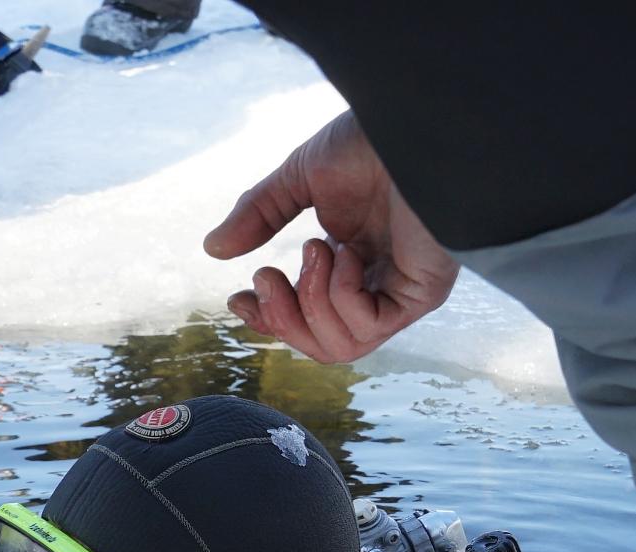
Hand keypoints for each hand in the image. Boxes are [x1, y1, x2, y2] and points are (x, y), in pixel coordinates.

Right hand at [204, 112, 458, 363]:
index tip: (238, 298)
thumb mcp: (300, 178)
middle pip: (321, 346)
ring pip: (343, 349)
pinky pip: (367, 327)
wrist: (414, 119)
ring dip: (311, 305)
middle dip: (283, 319)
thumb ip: (260, 215)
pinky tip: (347, 254)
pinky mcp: (422, 293)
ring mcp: (400, 292)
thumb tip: (212, 249)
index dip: (269, 319)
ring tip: (316, 251)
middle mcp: (376, 283)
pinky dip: (341, 296)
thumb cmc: (372, 139)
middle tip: (268, 276)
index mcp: (350, 260)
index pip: (308, 318)